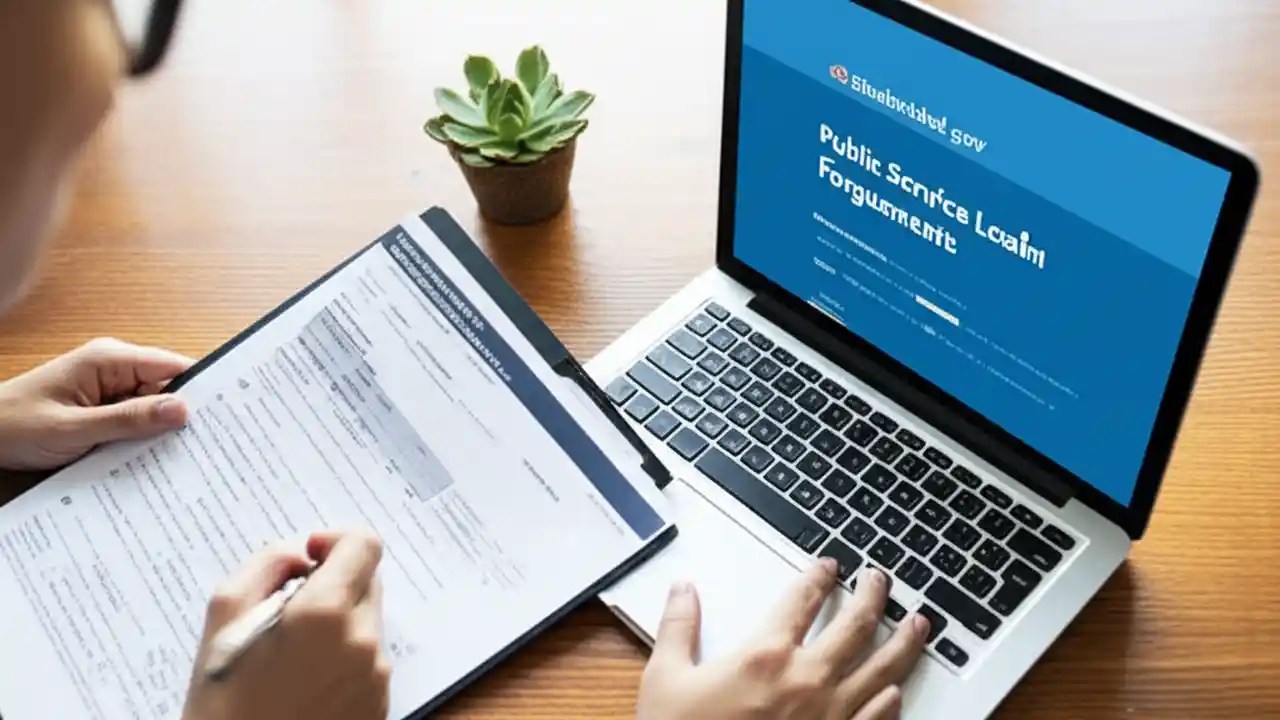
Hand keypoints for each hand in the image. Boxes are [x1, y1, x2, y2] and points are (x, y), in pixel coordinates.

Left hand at [0, 337, 193, 469]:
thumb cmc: (13, 426)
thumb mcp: (73, 429)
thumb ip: (129, 420)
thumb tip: (182, 410)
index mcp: (109, 359)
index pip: (173, 366)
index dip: (203, 388)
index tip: (230, 415)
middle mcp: (113, 367)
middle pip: (167, 388)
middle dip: (184, 416)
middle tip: (210, 448)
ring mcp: (107, 386)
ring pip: (153, 407)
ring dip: (161, 431)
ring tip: (186, 460)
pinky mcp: (102, 406)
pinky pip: (135, 419)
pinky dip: (143, 438)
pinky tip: (153, 460)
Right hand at [182, 530, 390, 719]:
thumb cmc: (220, 707)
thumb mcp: (222, 618)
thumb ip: (267, 564)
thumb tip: (303, 553)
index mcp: (325, 615)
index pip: (365, 544)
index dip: (336, 540)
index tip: (309, 555)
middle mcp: (363, 643)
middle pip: (368, 581)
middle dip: (333, 584)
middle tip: (286, 613)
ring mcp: (377, 678)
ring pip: (367, 622)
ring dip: (337, 624)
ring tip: (288, 659)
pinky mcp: (380, 705)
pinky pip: (369, 660)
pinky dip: (343, 658)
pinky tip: (304, 684)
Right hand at [636, 560, 928, 719]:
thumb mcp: (665, 677)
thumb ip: (678, 627)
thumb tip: (683, 589)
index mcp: (765, 655)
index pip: (803, 599)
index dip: (819, 576)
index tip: (830, 565)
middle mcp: (806, 679)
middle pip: (856, 625)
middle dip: (873, 595)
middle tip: (881, 579)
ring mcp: (829, 714)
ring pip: (882, 669)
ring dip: (904, 642)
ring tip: (918, 623)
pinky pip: (876, 717)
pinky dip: (891, 701)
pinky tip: (897, 691)